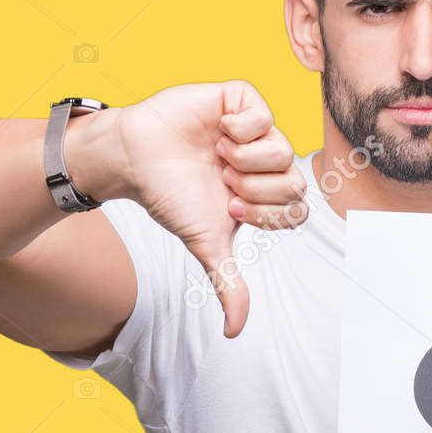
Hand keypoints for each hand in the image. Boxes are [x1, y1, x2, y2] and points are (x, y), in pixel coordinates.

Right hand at [111, 80, 300, 337]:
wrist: (134, 161)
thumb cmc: (170, 197)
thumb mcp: (207, 244)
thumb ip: (228, 284)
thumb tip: (234, 333)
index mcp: (265, 192)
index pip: (297, 209)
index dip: (265, 213)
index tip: (231, 208)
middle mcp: (265, 160)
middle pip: (296, 181)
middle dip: (255, 190)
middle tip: (223, 183)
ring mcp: (255, 129)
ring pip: (283, 148)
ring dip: (244, 160)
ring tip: (217, 157)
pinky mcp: (239, 99)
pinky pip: (263, 113)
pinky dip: (240, 128)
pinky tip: (217, 131)